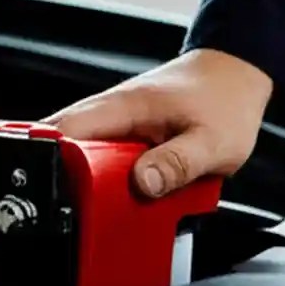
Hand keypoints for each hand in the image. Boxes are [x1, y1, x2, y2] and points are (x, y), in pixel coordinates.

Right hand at [41, 49, 272, 197]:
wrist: (235, 74)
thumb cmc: (225, 99)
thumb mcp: (212, 142)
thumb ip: (176, 164)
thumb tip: (142, 184)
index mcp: (121, 107)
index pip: (62, 131)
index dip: (48, 161)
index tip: (57, 193)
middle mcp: (108, 113)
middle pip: (64, 150)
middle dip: (70, 183)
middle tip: (91, 212)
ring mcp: (114, 123)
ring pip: (83, 159)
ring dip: (93, 185)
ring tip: (114, 206)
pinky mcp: (123, 134)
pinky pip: (103, 161)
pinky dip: (111, 180)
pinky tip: (129, 193)